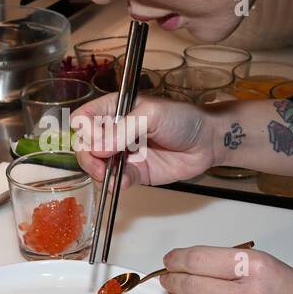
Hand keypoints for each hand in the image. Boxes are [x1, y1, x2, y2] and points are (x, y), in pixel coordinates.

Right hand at [71, 93, 217, 186]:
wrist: (208, 142)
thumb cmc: (182, 119)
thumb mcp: (152, 115)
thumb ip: (123, 130)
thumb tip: (97, 149)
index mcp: (115, 109)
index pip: (84, 118)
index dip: (85, 131)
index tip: (96, 140)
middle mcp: (114, 131)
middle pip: (85, 145)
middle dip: (88, 158)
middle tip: (101, 166)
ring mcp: (122, 153)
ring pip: (97, 166)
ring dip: (100, 174)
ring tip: (113, 179)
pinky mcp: (134, 172)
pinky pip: (115, 180)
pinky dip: (115, 183)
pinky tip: (123, 182)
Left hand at [158, 245, 292, 293]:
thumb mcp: (272, 267)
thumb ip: (233, 266)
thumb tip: (195, 266)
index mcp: (255, 268)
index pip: (198, 260)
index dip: (178, 259)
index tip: (171, 259)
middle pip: (191, 285)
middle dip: (174, 279)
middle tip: (168, 276)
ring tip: (179, 293)